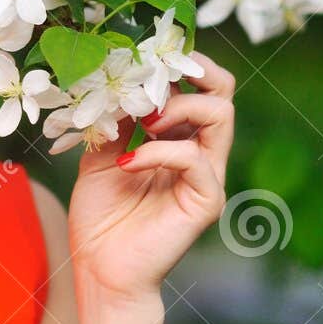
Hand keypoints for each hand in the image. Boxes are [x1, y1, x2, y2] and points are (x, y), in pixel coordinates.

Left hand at [66, 51, 235, 302]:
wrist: (100, 269)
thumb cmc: (101, 215)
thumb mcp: (99, 153)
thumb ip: (114, 119)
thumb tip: (119, 77)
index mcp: (177, 138)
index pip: (199, 86)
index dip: (178, 64)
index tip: (144, 54)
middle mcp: (199, 152)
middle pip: (223, 92)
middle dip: (192, 71)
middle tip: (153, 76)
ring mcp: (206, 176)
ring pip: (221, 115)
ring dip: (177, 107)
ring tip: (141, 121)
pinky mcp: (205, 200)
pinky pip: (196, 158)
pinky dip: (159, 151)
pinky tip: (128, 163)